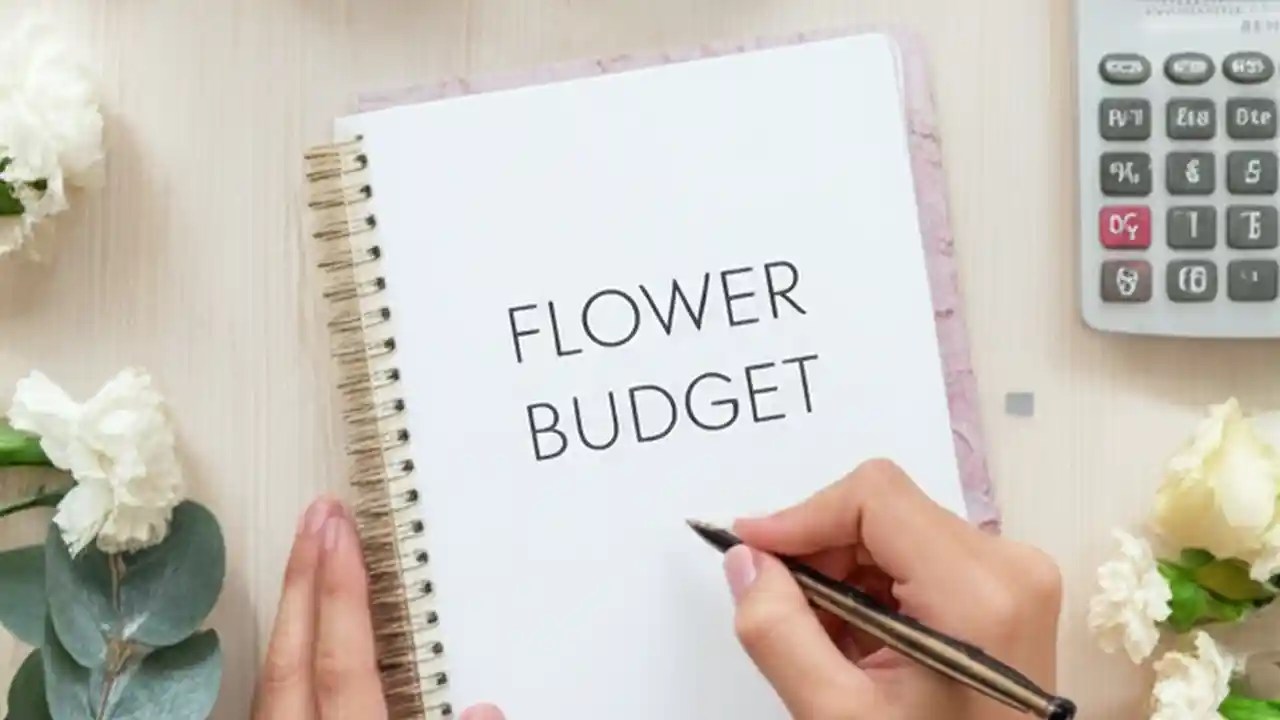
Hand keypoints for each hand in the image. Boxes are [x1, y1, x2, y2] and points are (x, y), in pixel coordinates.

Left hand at [251, 496, 508, 719]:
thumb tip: (487, 709)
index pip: (341, 664)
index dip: (339, 597)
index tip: (340, 533)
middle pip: (291, 656)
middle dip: (305, 578)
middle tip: (319, 515)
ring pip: (277, 671)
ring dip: (293, 606)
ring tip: (310, 550)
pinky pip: (278, 692)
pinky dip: (292, 647)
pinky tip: (304, 627)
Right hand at [724, 459, 1062, 719]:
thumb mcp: (838, 714)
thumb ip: (779, 631)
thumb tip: (747, 560)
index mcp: (978, 592)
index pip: (875, 496)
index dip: (803, 516)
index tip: (754, 549)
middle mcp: (1009, 567)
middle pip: (883, 512)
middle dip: (820, 555)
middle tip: (787, 613)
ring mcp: (1013, 576)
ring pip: (894, 531)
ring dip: (841, 575)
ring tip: (826, 641)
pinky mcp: (1005, 589)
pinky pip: (917, 556)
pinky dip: (870, 588)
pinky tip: (859, 642)